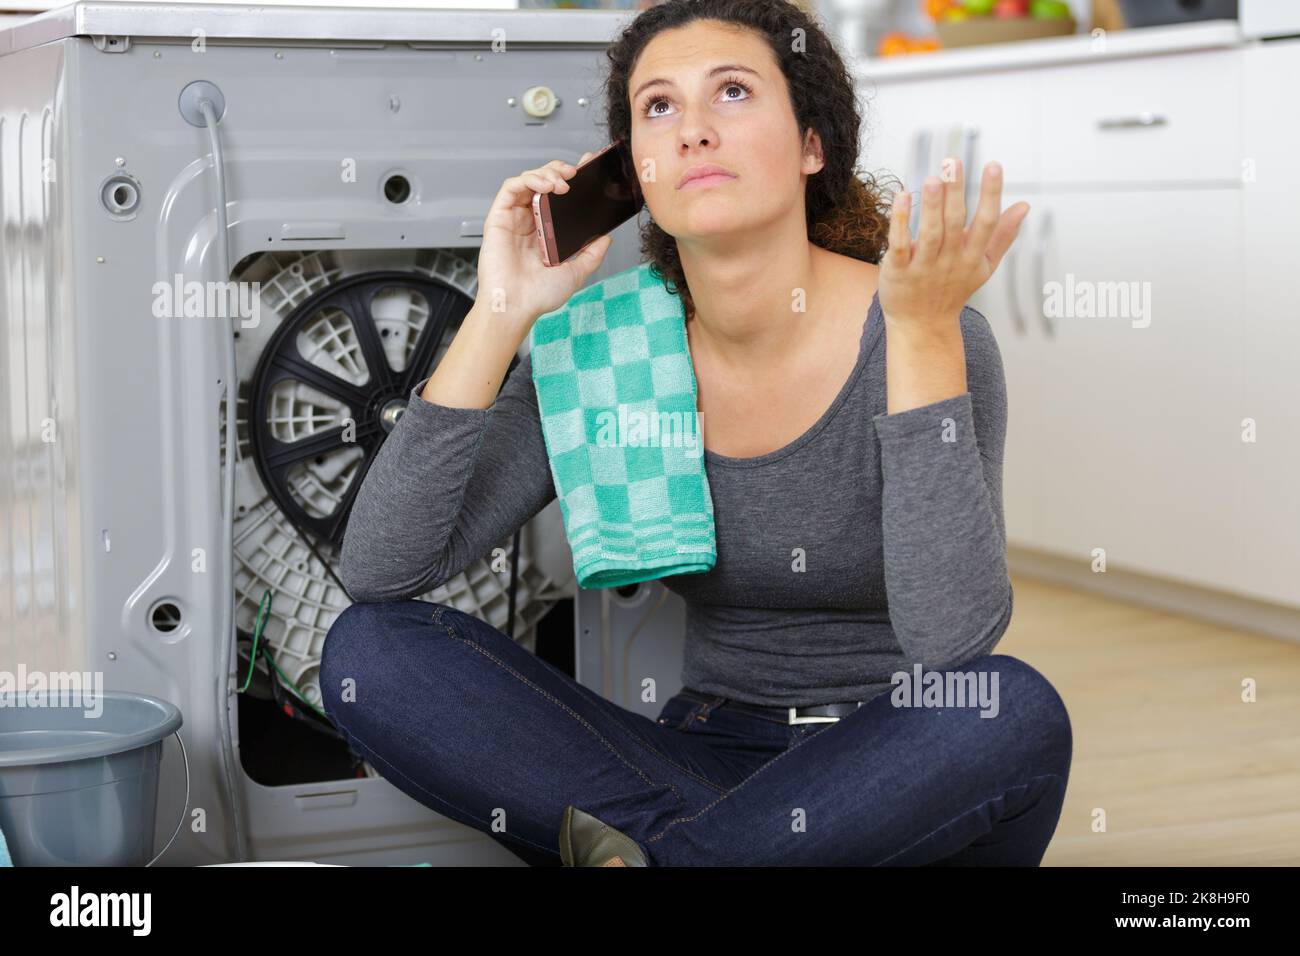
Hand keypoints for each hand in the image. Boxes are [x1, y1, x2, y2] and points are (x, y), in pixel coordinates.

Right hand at [474, 152, 613, 329]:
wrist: (516, 306)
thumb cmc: (538, 295)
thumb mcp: (575, 273)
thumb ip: (591, 254)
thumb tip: (606, 238)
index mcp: (546, 232)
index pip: (559, 198)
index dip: (572, 180)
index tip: (589, 168)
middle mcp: (530, 222)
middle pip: (544, 183)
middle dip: (560, 171)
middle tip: (576, 173)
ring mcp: (514, 218)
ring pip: (528, 181)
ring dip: (547, 173)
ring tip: (563, 182)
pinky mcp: (498, 217)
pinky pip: (511, 187)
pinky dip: (529, 179)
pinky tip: (545, 185)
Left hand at [878, 158, 1028, 335]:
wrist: (921, 325)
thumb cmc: (952, 290)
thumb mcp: (983, 266)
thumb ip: (1003, 235)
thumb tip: (1025, 205)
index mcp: (972, 257)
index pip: (986, 222)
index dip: (991, 194)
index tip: (994, 165)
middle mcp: (950, 261)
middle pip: (955, 223)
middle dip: (956, 192)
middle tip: (953, 162)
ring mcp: (923, 267)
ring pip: (930, 233)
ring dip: (931, 206)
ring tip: (933, 178)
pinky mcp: (898, 271)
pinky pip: (899, 244)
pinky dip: (900, 222)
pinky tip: (902, 196)